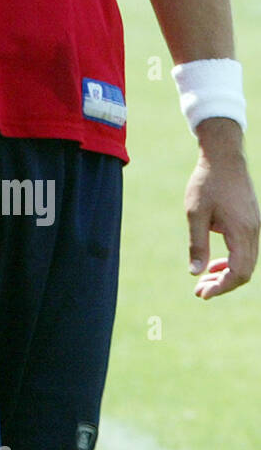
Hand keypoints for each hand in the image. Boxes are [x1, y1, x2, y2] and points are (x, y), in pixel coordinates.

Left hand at [185, 126, 258, 297]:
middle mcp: (254, 232)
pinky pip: (246, 250)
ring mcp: (255, 227)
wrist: (223, 156)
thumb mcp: (196, 213)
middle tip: (199, 291)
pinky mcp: (251, 221)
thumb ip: (197, 244)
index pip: (238, 273)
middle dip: (222, 284)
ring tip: (204, 280)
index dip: (221, 287)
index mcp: (242, 232)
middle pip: (245, 271)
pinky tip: (214, 262)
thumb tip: (195, 273)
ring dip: (227, 274)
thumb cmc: (207, 182)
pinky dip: (231, 261)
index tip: (201, 293)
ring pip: (247, 262)